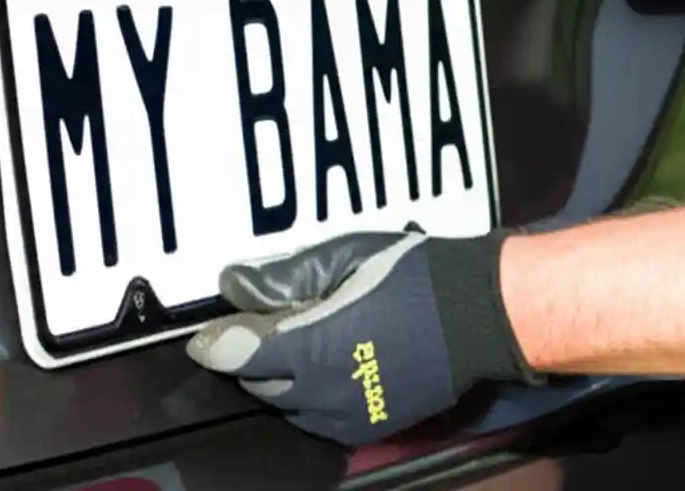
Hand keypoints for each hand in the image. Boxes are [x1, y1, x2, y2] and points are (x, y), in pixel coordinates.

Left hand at [185, 226, 542, 446]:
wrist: (478, 314)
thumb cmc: (413, 276)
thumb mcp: (343, 257)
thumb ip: (283, 277)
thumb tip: (234, 285)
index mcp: (312, 347)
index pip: (237, 354)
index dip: (216, 342)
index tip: (206, 334)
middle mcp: (323, 392)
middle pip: (258, 383)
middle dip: (253, 357)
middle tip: (265, 327)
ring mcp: (347, 416)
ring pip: (286, 406)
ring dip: (281, 380)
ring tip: (300, 345)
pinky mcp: (369, 427)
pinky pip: (319, 421)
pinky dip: (311, 398)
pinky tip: (327, 369)